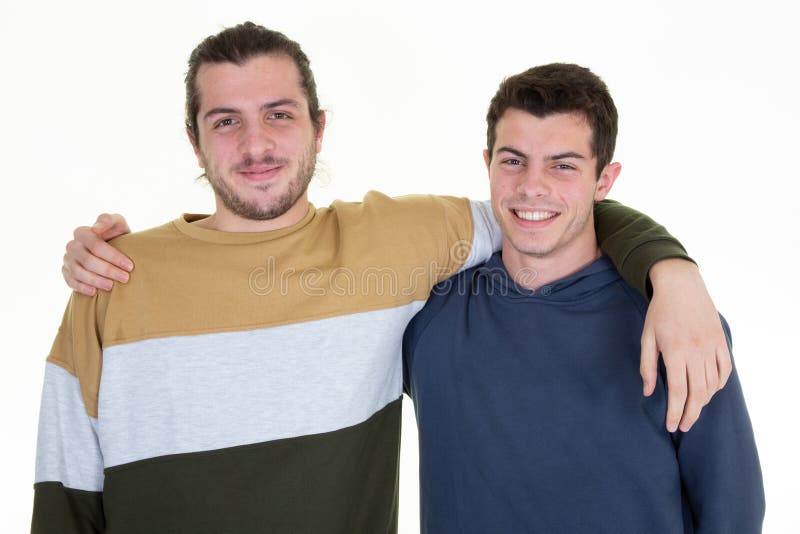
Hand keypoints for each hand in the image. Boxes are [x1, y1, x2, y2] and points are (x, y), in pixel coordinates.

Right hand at [63, 213, 133, 295]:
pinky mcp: (65, 272)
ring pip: (78, 272)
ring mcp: (67, 259)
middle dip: (108, 270)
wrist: (113, 249)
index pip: (96, 246)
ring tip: (112, 286)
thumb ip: (109, 220)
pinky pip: (70, 281)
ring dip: (96, 281)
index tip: (130, 266)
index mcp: (82, 232)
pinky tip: (94, 292)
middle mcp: (72, 245)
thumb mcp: (118, 224)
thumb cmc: (117, 235)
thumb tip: (95, 229)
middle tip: (125, 278)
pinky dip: (81, 287)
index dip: (114, 257)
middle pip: (88, 261)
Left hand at [640, 259, 731, 432]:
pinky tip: (709, 392)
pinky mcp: (721, 341)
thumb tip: (648, 392)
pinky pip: (725, 370)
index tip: (672, 426)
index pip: (679, 391)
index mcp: (675, 351)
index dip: (676, 412)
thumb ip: (647, 366)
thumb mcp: (647, 337)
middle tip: (684, 427)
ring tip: (692, 410)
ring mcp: (712, 346)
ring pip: (712, 384)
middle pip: (698, 393)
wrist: (682, 285)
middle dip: (691, 414)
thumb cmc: (660, 312)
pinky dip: (718, 384)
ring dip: (703, 402)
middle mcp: (696, 351)